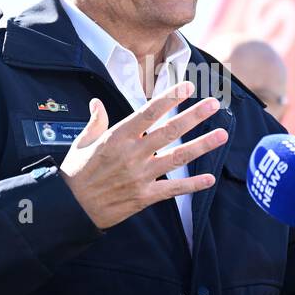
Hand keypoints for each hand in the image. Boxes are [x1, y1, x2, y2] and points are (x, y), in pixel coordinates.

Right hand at [60, 80, 227, 229]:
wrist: (71, 208)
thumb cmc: (76, 173)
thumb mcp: (82, 142)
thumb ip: (95, 121)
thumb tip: (97, 103)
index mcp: (117, 137)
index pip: (148, 113)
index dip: (169, 99)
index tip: (187, 87)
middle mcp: (132, 154)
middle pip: (169, 132)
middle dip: (194, 117)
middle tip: (214, 104)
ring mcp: (141, 176)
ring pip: (177, 158)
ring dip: (202, 146)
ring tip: (222, 135)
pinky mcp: (144, 196)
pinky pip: (173, 189)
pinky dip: (192, 185)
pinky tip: (210, 178)